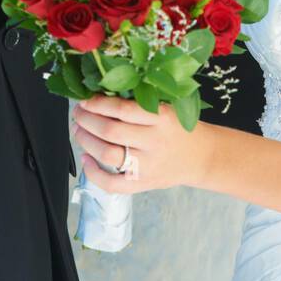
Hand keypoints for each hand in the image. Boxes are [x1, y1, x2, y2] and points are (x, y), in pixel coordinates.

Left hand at [70, 94, 211, 193]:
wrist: (202, 157)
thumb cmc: (179, 129)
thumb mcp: (167, 109)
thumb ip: (139, 104)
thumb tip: (100, 97)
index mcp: (162, 118)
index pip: (123, 110)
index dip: (98, 104)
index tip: (86, 100)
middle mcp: (155, 142)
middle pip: (110, 132)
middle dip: (87, 121)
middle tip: (78, 114)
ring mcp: (148, 166)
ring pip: (108, 155)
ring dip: (86, 141)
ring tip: (79, 131)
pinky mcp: (143, 184)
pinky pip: (112, 184)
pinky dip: (93, 173)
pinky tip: (86, 159)